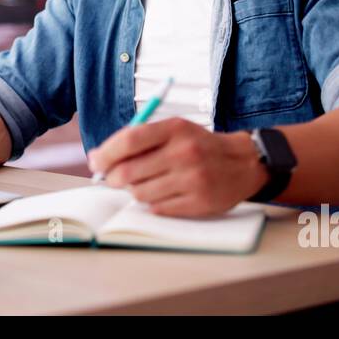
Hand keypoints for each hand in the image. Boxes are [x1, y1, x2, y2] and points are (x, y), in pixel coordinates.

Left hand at [86, 118, 268, 216]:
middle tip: (113, 179)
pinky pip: (158, 209)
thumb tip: (100, 158)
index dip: (105, 153)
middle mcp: (184, 153)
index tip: (95, 162)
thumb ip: (141, 139)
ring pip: (140, 193)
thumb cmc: (199, 146)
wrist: (243, 163)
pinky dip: (153, 204)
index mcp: (175, 129)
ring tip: (146, 184)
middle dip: (114, 178)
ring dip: (135, 191)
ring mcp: (192, 180)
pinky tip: (163, 194)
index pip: (129, 140)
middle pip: (129, 171)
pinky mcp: (199, 202)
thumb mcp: (175, 130)